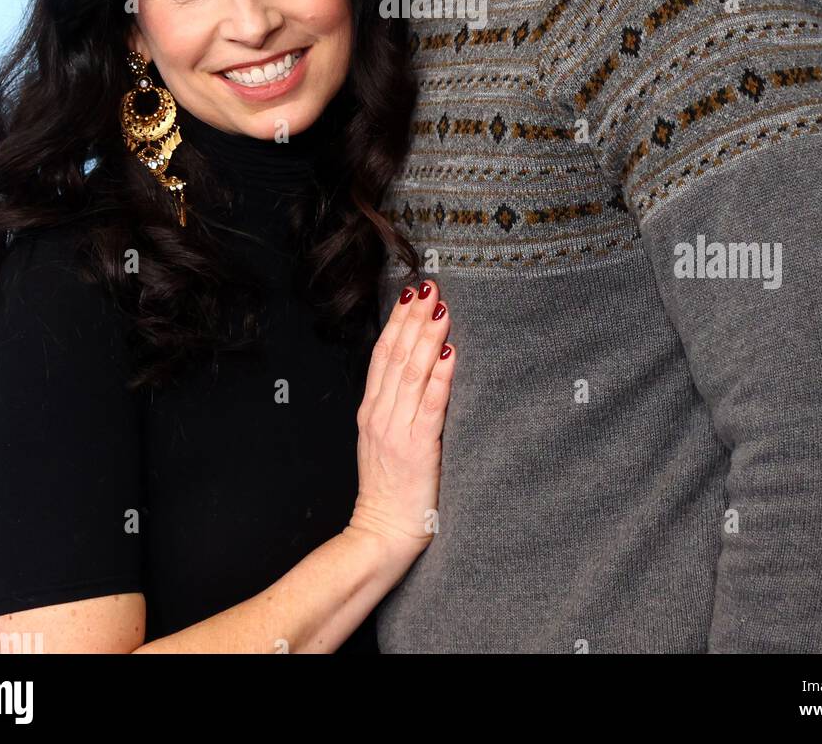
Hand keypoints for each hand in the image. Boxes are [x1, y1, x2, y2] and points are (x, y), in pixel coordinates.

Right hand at [347, 278, 455, 569]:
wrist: (380, 535)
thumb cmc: (389, 490)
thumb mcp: (382, 440)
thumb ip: (394, 406)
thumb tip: (419, 370)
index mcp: (371, 410)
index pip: (383, 354)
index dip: (397, 320)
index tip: (412, 293)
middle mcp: (380, 414)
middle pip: (396, 355)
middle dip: (414, 318)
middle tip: (430, 285)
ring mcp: (396, 430)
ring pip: (412, 373)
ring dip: (428, 337)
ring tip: (441, 308)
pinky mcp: (417, 449)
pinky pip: (430, 406)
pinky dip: (441, 378)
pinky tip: (451, 356)